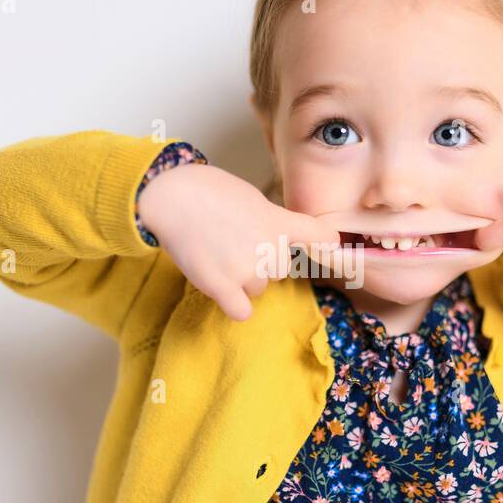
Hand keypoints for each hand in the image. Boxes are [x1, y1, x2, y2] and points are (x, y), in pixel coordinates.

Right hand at [138, 163, 340, 320]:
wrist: (171, 197)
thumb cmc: (207, 191)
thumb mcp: (251, 198)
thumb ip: (272, 222)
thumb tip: (280, 242)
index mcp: (278, 222)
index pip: (319, 235)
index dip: (326, 241)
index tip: (330, 244)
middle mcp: (269, 249)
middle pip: (280, 269)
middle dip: (263, 261)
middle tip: (236, 243)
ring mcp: (246, 271)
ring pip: (258, 288)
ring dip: (244, 279)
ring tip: (219, 256)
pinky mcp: (222, 288)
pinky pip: (241, 311)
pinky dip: (234, 303)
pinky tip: (223, 289)